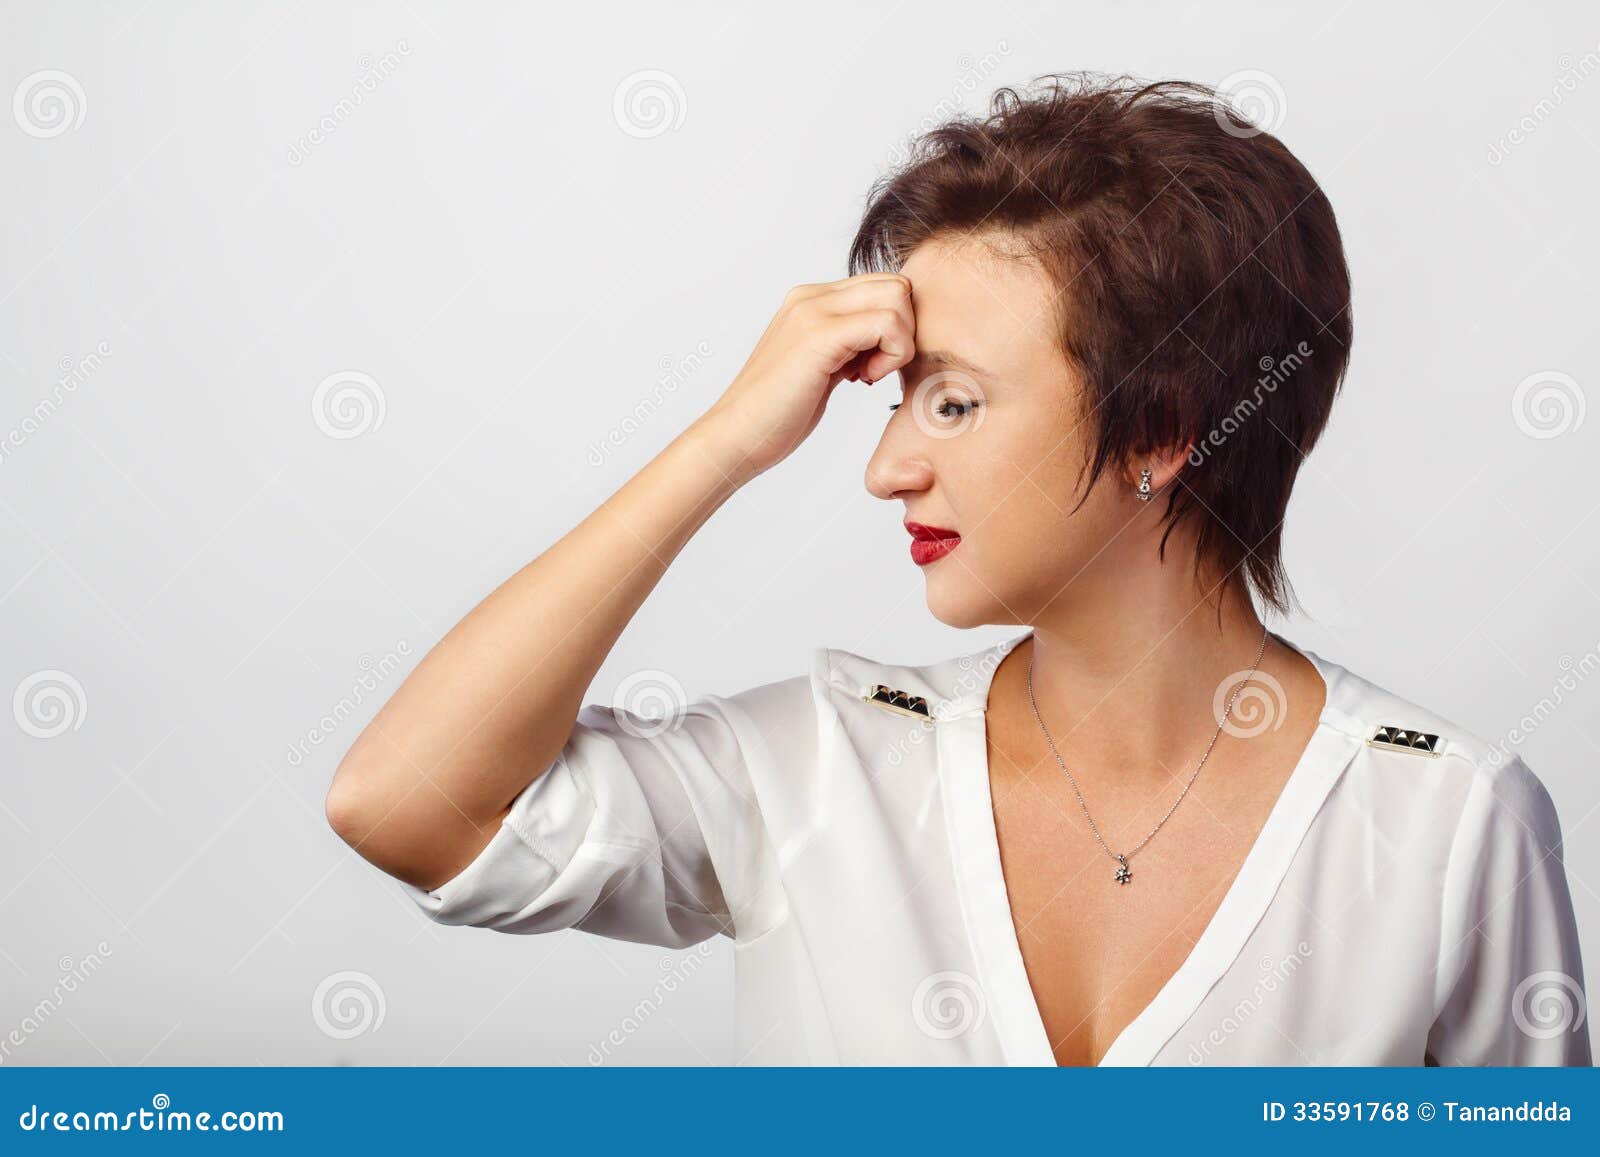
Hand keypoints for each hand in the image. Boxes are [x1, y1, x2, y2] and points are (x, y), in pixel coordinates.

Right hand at [694, 273, 915, 482]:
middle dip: (904, 330)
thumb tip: (884, 343)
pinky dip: (893, 354)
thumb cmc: (776, 413)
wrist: (737, 435)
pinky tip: (865, 379)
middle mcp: (812, 297)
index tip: (875, 364)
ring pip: (898, 296)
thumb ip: (848, 346)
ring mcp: (814, 311)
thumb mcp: (821, 368)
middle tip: (878, 368)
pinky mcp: (821, 335)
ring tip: (869, 374)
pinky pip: (888, 322)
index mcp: (811, 302)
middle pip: (896, 284)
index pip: (882, 287)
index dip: (895, 325)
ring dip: (900, 342)